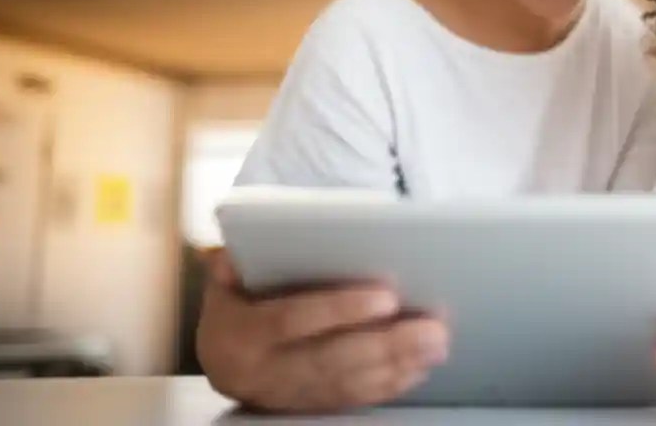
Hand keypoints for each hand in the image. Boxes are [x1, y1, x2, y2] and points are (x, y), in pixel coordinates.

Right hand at [195, 248, 448, 412]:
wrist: (220, 356)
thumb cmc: (235, 301)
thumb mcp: (225, 277)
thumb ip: (234, 262)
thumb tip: (243, 249)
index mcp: (239, 335)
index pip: (292, 320)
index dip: (340, 309)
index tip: (387, 297)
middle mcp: (262, 373)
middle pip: (330, 360)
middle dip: (386, 344)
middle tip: (432, 328)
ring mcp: (287, 396)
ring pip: (347, 384)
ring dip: (397, 365)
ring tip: (436, 344)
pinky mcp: (309, 407)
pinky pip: (352, 399)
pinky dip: (388, 385)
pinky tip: (418, 368)